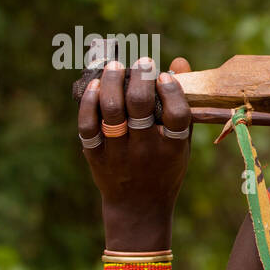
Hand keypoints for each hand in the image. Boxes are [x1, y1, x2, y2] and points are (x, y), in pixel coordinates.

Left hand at [78, 56, 192, 250]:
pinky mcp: (95, 155)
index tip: (164, 76)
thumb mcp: (181, 143)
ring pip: (111, 110)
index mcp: (172, 149)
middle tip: (142, 63)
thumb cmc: (165, 168)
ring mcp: (118, 153)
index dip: (171, 90)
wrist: (138, 206)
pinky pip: (88, 124)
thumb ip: (181, 104)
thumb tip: (179, 62)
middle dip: (140, 77)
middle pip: (140, 106)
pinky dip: (90, 101)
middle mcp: (145, 150)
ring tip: (116, 66)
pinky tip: (96, 84)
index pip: (176, 114)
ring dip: (113, 81)